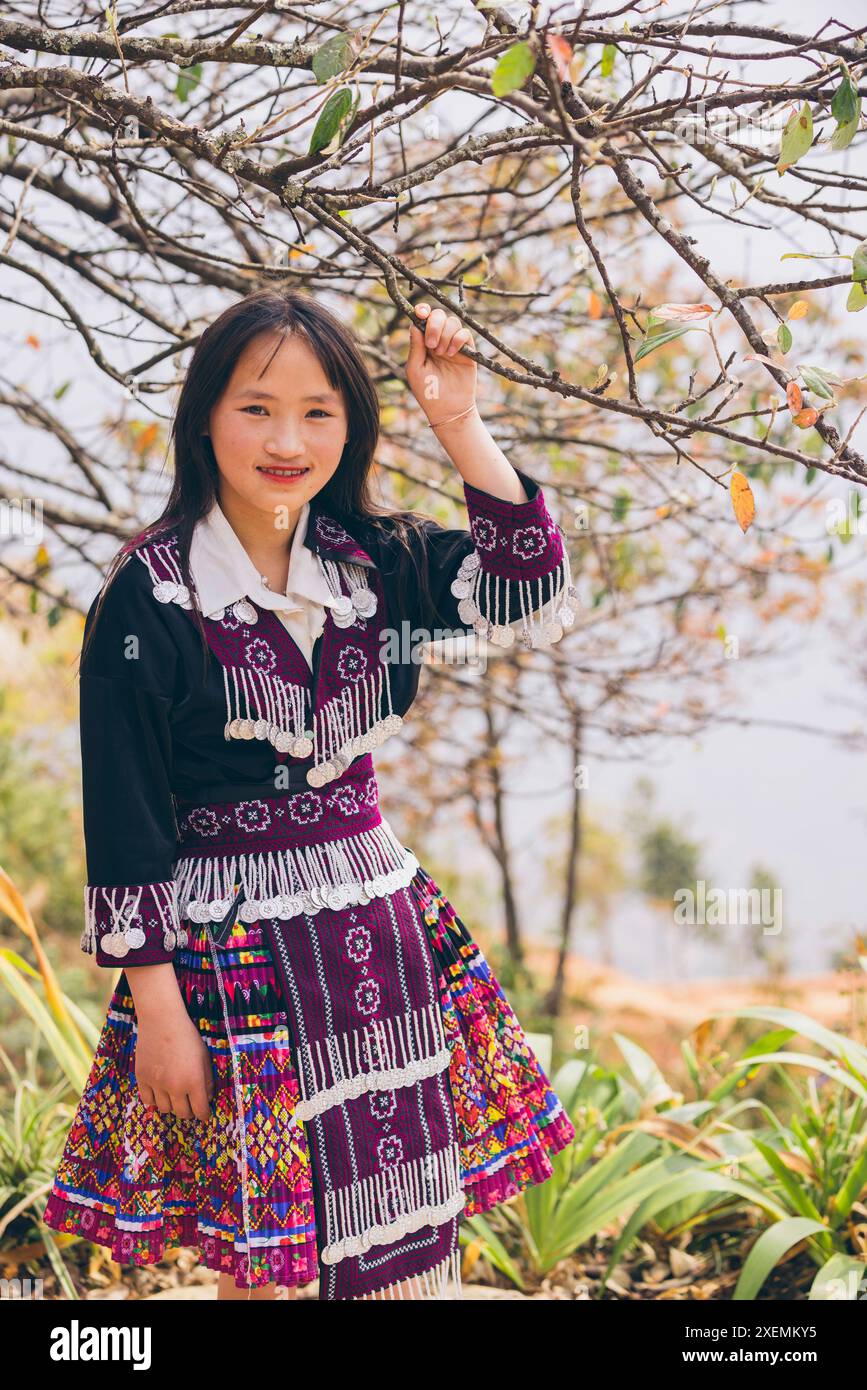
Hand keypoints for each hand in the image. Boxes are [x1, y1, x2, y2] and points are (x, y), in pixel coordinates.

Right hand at [133, 997, 214, 1121]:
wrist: (162, 1020)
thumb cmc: (187, 1037)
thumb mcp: (204, 1057)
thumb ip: (207, 1080)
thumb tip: (207, 1099)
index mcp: (194, 1081)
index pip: (200, 1111)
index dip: (204, 1114)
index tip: (204, 1114)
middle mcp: (175, 1086)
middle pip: (182, 1114)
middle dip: (189, 1112)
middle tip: (190, 1106)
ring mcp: (156, 1084)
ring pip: (164, 1109)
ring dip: (172, 1105)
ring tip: (175, 1096)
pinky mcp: (141, 1078)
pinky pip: (147, 1100)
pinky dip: (155, 1099)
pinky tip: (160, 1092)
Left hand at [406, 303, 477, 427]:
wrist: (448, 409)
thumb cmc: (428, 392)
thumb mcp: (415, 368)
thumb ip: (416, 346)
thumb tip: (415, 323)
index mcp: (423, 343)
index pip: (423, 319)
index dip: (422, 311)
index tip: (420, 313)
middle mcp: (438, 340)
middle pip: (439, 315)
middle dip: (434, 325)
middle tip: (431, 345)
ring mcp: (454, 345)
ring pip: (452, 322)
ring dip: (445, 335)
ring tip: (441, 354)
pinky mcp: (468, 352)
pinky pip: (465, 333)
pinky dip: (458, 339)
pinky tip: (452, 353)